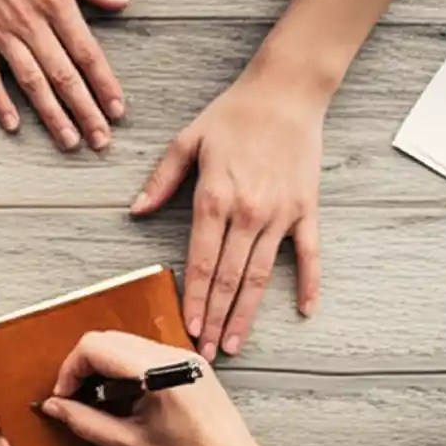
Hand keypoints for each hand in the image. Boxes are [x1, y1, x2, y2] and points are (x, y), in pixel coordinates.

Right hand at [0, 0, 127, 150]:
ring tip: (69, 142)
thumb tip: (119, 2)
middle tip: (100, 141)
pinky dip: (0, 101)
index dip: (104, 85)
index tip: (117, 111)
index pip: (87, 53)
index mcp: (55, 1)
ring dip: (52, 115)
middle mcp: (30, 22)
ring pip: (31, 82)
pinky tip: (13, 125)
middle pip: (64, 76)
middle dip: (85, 111)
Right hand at [39, 331, 290, 445]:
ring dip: (103, 367)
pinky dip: (124, 369)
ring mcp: (184, 355)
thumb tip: (55, 407)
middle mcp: (174, 355)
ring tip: (100, 403)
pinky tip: (124, 398)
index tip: (64, 396)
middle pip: (108, 340)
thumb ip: (87, 422)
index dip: (70, 370)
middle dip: (83, 367)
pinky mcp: (189, 363)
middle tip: (75, 400)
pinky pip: (144, 353)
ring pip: (124, 343)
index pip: (96, 347)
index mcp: (161, 372)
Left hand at [130, 72, 329, 360]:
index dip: (194, 299)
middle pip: (228, 279)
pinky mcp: (306, 211)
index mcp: (214, 198)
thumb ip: (161, 180)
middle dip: (214, 319)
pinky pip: (308, 255)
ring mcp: (280, 215)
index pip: (201, 262)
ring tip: (234, 343)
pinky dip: (308, 284)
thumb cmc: (234, 114)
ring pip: (260, 276)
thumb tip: (137, 211)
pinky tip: (304, 311)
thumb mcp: (187, 140)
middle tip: (205, 353)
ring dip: (246, 314)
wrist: (286, 92)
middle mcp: (248, 213)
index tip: (187, 327)